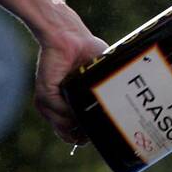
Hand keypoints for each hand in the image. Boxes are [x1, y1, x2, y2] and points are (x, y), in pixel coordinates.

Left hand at [34, 24, 109, 144]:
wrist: (69, 35)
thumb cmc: (87, 51)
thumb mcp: (101, 74)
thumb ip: (107, 89)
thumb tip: (125, 103)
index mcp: (71, 103)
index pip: (74, 130)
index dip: (86, 136)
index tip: (100, 135)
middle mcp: (57, 106)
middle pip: (67, 134)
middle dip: (81, 136)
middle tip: (94, 131)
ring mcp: (50, 101)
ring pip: (62, 125)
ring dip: (77, 121)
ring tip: (89, 110)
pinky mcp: (45, 92)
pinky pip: (58, 109)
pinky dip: (69, 109)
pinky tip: (80, 101)